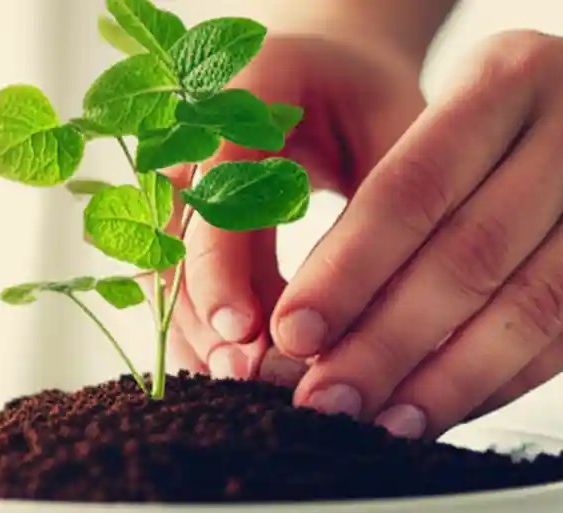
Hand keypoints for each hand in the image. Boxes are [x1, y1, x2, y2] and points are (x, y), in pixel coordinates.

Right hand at [165, 32, 425, 384]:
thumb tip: (370, 316)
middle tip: (247, 377)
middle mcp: (186, 137)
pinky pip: (175, 286)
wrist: (326, 76)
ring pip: (165, 270)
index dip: (219, 265)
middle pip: (172, 239)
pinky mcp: (176, 224)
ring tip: (248, 386)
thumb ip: (385, 206)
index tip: (244, 330)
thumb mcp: (397, 130)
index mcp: (240, 93)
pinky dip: (206, 331)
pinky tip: (243, 372)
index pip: (209, 186)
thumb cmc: (369, 100)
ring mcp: (171, 183)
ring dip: (201, 332)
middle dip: (204, 316)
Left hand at [271, 31, 562, 437]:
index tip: (294, 333)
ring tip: (381, 424)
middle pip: (467, 258)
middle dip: (384, 343)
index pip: (410, 189)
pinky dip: (506, 384)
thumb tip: (314, 319)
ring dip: (443, 382)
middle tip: (325, 399)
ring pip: (528, 310)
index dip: (346, 271)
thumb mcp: (471, 114)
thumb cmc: (541, 119)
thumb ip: (403, 200)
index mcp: (511, 75)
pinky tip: (448, 411)